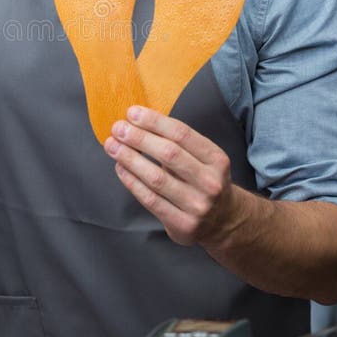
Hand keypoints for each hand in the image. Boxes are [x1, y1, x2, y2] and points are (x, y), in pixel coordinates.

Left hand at [104, 105, 235, 247]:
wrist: (223, 221)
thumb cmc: (203, 181)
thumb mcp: (203, 159)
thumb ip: (177, 143)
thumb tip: (137, 122)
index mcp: (216, 159)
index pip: (182, 134)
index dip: (155, 121)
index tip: (132, 112)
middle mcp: (210, 182)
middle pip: (169, 154)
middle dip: (139, 138)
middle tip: (118, 128)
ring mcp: (197, 205)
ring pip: (156, 178)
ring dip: (129, 158)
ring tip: (112, 146)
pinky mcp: (183, 224)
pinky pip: (150, 199)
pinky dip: (131, 181)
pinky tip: (120, 167)